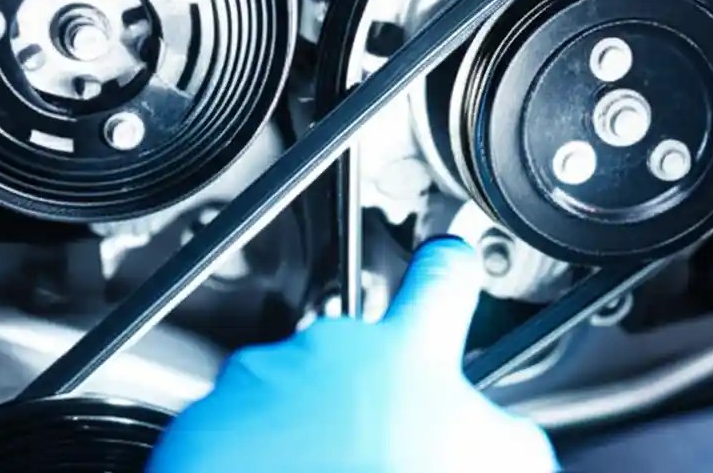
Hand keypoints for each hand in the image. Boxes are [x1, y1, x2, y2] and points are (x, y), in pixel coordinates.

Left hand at [147, 238, 557, 472]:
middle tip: (376, 448)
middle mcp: (330, 348)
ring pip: (292, 389)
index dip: (449, 266)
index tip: (447, 258)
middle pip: (357, 350)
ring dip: (306, 425)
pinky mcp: (204, 421)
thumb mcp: (495, 460)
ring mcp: (261, 380)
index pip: (442, 277)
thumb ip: (506, 430)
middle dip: (364, 390)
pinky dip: (251, 453)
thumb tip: (508, 436)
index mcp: (410, 352)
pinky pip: (232, 425)